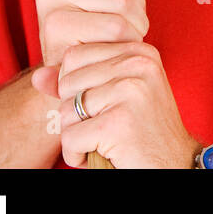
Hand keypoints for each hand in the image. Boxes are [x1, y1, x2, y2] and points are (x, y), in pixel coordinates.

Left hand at [32, 40, 198, 168]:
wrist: (174, 162)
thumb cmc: (142, 129)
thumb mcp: (114, 94)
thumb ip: (78, 81)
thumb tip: (38, 76)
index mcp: (139, 51)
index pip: (75, 55)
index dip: (76, 86)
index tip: (103, 104)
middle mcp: (137, 64)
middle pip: (67, 83)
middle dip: (74, 112)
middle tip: (104, 125)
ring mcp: (130, 92)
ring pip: (65, 111)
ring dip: (76, 134)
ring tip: (104, 140)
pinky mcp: (117, 123)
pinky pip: (69, 138)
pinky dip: (77, 155)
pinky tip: (101, 154)